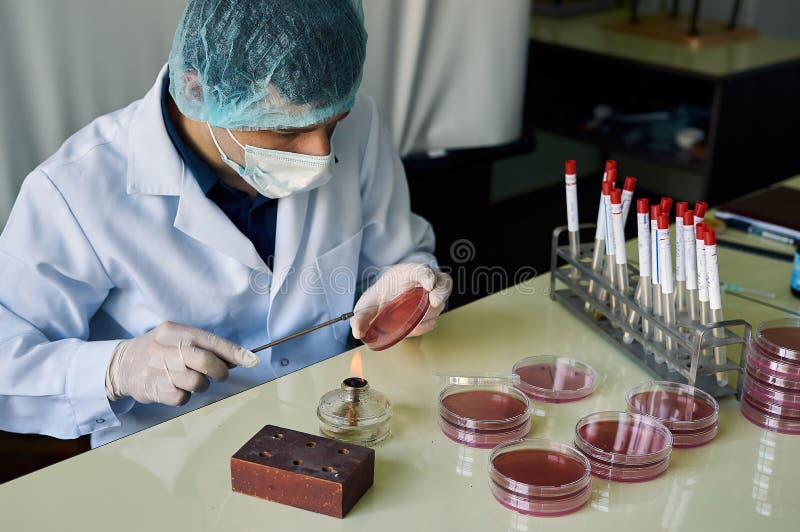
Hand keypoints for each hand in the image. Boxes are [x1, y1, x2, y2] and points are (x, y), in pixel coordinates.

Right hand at [105, 322, 258, 405]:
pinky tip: (176, 388)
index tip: (252, 361)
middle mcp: (166, 348)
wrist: (121, 365)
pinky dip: (185, 396)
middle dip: (220, 371)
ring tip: (191, 379)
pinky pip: (182, 397)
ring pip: (197, 382)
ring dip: (201, 385)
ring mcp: (158, 369)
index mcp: (175, 331)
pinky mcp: (153, 389)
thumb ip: (204, 346)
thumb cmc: (158, 351)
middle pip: (206, 362)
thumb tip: (237, 358)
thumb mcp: (177, 338)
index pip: (211, 341)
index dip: (235, 353)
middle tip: (220, 375)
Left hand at [350, 263, 451, 340]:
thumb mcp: (366, 304)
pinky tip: (414, 328)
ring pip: (440, 303)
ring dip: (429, 315)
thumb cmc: (379, 298)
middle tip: (434, 302)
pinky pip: (435, 318)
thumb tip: (358, 332)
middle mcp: (424, 282)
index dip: (427, 275)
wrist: (385, 305)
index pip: (423, 270)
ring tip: (412, 324)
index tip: (428, 284)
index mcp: (408, 273)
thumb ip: (360, 317)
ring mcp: (431, 297)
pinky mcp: (432, 312)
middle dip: (440, 293)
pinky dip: (426, 325)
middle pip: (441, 283)